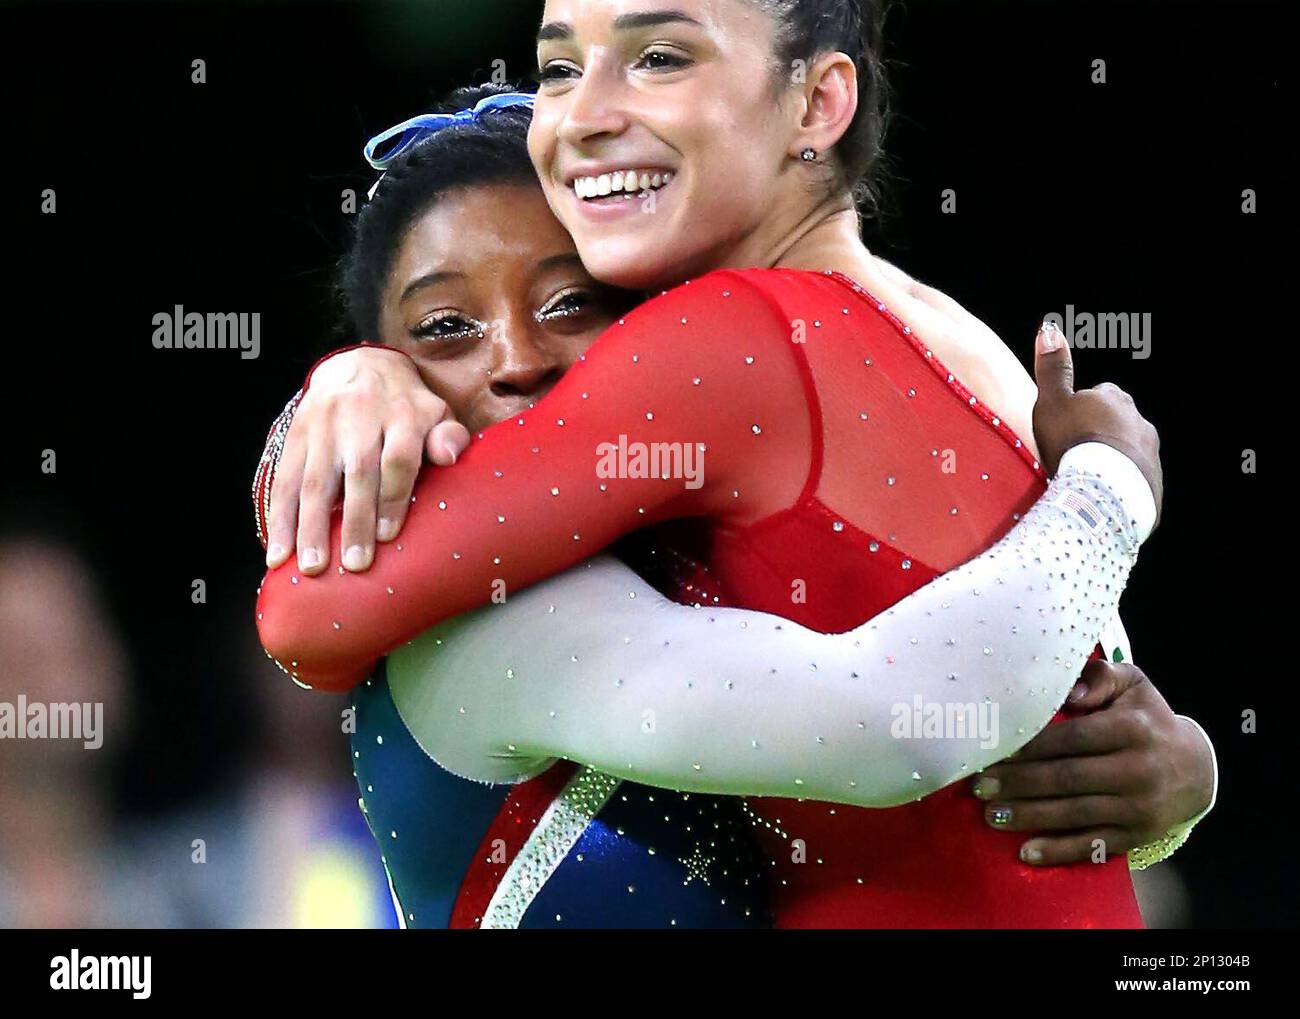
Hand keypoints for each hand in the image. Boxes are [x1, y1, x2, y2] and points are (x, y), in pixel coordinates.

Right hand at [264, 347, 470, 574]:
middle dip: (354, 521)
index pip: (397, 458)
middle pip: (357, 472)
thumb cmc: (408, 407)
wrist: (359, 365)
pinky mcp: (294, 436)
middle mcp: (360, 417)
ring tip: (310, 567)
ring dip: (310, 526)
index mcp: (401, 414)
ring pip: (314, 479)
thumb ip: (449, 436)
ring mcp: (322, 427)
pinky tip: (278, 552)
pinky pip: (284, 480)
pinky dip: (279, 518)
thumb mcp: (437, 413)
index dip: (392, 497)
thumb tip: (449, 456)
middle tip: (355, 564)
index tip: (387, 535)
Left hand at [972, 660, 1213, 864]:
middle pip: (1067, 778)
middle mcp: (1139, 770)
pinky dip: (1058, 851)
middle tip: (979, 785)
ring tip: (990, 814)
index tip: (993, 750)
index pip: (1071, 738)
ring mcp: (1140, 807)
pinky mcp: (1138, 836)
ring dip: (1029, 816)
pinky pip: (1094, 847)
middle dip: (1018, 783)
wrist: (1196, 770)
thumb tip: (1067, 693)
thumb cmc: (1146, 719)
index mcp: (1132, 729)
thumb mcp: (1132, 685)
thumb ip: (1099, 676)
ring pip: (1074, 814)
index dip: (1029, 746)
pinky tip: (1026, 853)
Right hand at [1032, 323, 1161, 521]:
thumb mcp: (1051, 402)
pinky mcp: (1152, 482)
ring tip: (1087, 474)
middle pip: (1115, 421)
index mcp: (1112, 398)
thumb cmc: (1072, 442)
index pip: (1096, 395)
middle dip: (1099, 431)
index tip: (1065, 428)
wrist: (1102, 490)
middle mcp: (1137, 419)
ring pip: (1126, 449)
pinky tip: (1101, 492)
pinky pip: (1133, 478)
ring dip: (1109, 457)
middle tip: (1075, 451)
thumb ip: (1052, 368)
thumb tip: (1049, 328)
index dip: (1078, 411)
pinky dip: (1119, 481)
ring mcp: (1149, 451)